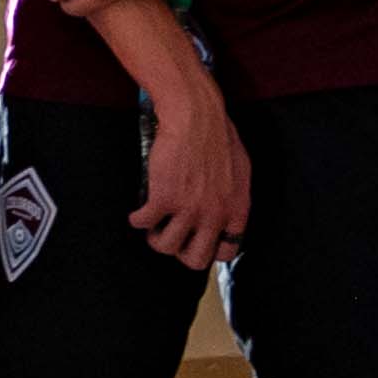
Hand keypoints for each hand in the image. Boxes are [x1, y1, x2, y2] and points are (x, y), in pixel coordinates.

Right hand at [132, 95, 250, 269]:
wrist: (196, 117)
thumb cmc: (218, 136)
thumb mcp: (240, 172)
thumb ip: (232, 198)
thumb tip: (223, 214)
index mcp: (236, 209)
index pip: (225, 252)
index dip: (207, 249)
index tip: (196, 241)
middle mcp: (214, 214)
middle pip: (195, 259)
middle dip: (180, 251)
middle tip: (173, 236)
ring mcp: (188, 209)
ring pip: (165, 246)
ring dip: (155, 238)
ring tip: (153, 224)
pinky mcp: (163, 198)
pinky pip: (143, 223)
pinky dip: (137, 219)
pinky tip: (138, 212)